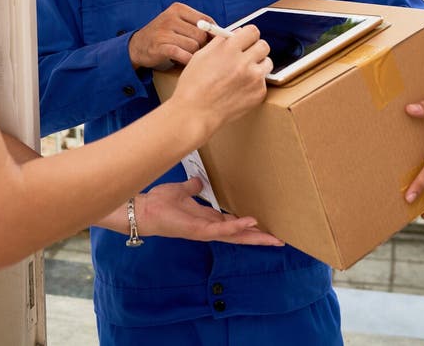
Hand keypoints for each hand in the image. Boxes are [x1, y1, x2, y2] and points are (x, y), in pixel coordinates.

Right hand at [129, 2, 213, 68]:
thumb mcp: (177, 22)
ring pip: (194, 46)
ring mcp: (164, 32)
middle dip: (201, 45)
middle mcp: (171, 18)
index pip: (206, 19)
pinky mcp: (160, 47)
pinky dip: (186, 60)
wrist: (137, 46)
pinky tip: (182, 60)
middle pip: (201, 34)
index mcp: (178, 8)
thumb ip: (197, 24)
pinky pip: (183, 55)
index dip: (213, 33)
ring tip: (185, 54)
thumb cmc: (163, 35)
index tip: (213, 41)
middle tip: (196, 50)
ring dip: (193, 54)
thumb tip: (222, 34)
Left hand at [136, 178, 283, 245]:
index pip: (232, 224)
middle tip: (279, 241)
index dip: (248, 226)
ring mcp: (204, 231)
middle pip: (239, 235)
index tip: (265, 226)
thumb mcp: (181, 191)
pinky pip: (221, 230)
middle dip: (258, 238)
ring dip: (253, 236)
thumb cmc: (159, 204)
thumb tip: (199, 181)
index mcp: (207, 219)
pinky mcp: (198, 230)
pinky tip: (249, 223)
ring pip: (234, 236)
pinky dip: (236, 227)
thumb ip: (192, 187)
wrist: (144, 210)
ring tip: (272, 237)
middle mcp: (208, 228)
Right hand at [172, 23, 271, 131]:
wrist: (195, 113)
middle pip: (264, 46)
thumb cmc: (193, 86)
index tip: (246, 40)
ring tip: (243, 74)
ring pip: (267, 63)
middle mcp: (244, 62)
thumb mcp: (201, 55)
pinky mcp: (259, 94)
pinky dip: (254, 84)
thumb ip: (220, 42)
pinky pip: (263, 82)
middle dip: (255, 48)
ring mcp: (254, 79)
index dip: (248, 35)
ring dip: (258, 65)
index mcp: (229, 49)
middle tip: (247, 55)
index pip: (253, 31)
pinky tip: (239, 89)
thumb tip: (235, 34)